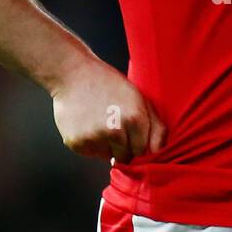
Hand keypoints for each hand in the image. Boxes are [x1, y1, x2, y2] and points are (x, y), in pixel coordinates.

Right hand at [51, 55, 166, 163]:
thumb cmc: (109, 84)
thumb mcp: (139, 98)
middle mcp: (115, 130)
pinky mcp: (77, 142)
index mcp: (135, 119)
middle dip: (123, 147)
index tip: (130, 132)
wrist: (73, 74)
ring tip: (99, 122)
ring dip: (107, 146)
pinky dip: (90, 143)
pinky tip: (87, 124)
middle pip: (125, 157)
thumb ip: (155, 126)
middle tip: (113, 124)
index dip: (137, 143)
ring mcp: (95, 137)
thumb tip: (158, 152)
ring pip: (108, 157)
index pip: (142, 151)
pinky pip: (90, 153)